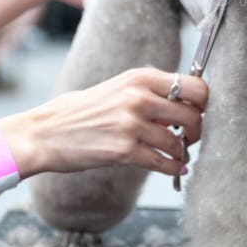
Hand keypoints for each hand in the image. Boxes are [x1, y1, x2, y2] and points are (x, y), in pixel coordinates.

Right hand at [0, 68, 207, 177]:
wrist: (43, 133)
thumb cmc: (81, 111)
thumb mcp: (117, 87)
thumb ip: (149, 91)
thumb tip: (185, 100)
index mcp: (141, 77)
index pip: (194, 86)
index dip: (203, 103)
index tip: (199, 112)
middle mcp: (139, 97)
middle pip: (193, 115)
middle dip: (197, 130)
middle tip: (191, 137)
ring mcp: (131, 124)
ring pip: (178, 142)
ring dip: (182, 152)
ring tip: (178, 154)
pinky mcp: (123, 151)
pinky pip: (162, 162)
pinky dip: (173, 168)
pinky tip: (175, 169)